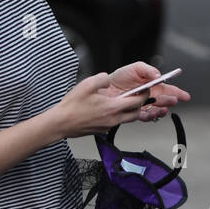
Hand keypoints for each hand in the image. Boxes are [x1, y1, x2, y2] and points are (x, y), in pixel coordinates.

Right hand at [54, 62, 190, 138]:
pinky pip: (118, 122)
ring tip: (133, 103)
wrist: (61, 123)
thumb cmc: (72, 105)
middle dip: (142, 104)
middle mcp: (114, 118)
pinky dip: (122, 116)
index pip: (137, 101)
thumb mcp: (87, 85)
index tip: (148, 88)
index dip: (144, 94)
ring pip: (129, 119)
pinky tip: (116, 110)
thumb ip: (102, 79)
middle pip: (137, 113)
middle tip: (144, 96)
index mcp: (113, 107)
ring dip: (133, 111)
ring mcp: (109, 126)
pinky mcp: (103, 130)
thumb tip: (109, 78)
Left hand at [107, 61, 190, 120]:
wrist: (105, 88)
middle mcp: (151, 97)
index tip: (185, 96)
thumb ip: (148, 70)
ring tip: (163, 108)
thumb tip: (158, 76)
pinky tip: (151, 112)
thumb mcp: (135, 67)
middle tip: (172, 100)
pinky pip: (146, 117)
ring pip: (157, 110)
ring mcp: (144, 106)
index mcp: (153, 86)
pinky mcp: (136, 113)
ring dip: (162, 110)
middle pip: (165, 101)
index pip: (169, 90)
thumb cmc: (120, 77)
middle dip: (170, 101)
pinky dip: (150, 116)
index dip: (178, 93)